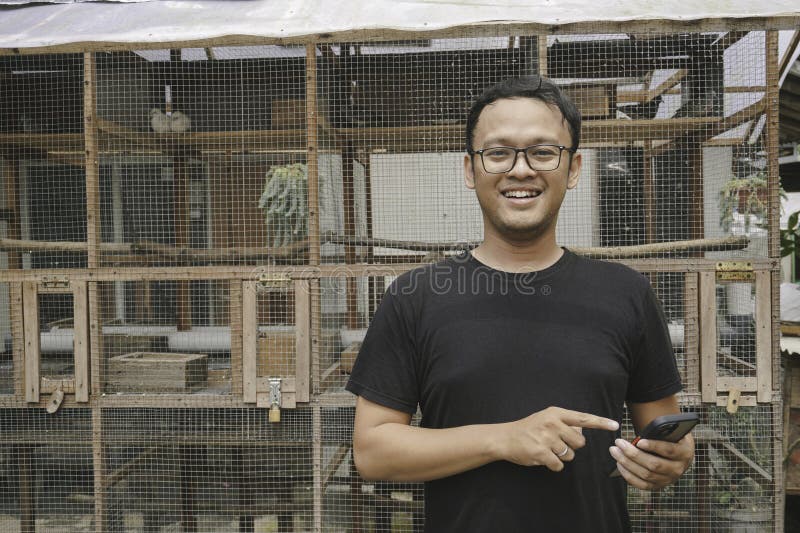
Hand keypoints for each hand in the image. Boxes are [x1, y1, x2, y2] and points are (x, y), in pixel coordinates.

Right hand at [497, 407, 618, 471]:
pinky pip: (559, 465)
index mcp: (555, 413)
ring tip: (547, 450)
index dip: (601, 422)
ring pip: (570, 455)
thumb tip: (582, 432)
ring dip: (561, 456)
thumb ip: (564, 423)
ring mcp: (546, 438)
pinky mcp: (541, 452)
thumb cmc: (528, 429)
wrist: (504, 438)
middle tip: (556, 444)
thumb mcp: (546, 419)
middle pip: (580, 442)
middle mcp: (552, 423)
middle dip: (572, 447)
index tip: (616, 425)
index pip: (583, 418)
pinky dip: (553, 465)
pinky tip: (542, 458)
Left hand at [610, 433, 693, 489]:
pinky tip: (619, 464)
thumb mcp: (670, 432)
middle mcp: (679, 469)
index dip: (654, 446)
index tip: (639, 441)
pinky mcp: (658, 486)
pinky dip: (628, 475)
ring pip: (646, 475)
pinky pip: (642, 485)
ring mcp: (668, 479)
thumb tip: (644, 432)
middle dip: (633, 454)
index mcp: (684, 452)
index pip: (669, 450)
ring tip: (615, 451)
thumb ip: (661, 430)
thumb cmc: (669, 438)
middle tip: (618, 442)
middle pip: (654, 464)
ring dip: (627, 463)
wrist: (677, 453)